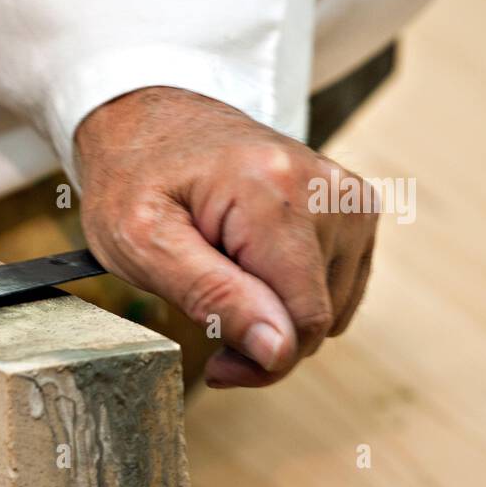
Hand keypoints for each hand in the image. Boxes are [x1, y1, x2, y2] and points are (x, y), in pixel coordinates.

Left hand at [76, 86, 378, 387]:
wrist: (146, 119)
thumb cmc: (133, 179)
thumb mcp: (142, 244)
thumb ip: (213, 297)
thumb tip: (280, 350)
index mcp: (275, 192)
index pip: (304, 318)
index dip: (263, 362)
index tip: (216, 367)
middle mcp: (327, 188)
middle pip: (320, 318)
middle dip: (264, 339)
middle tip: (206, 318)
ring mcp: (346, 195)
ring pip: (333, 308)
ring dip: (277, 317)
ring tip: (222, 281)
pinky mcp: (352, 206)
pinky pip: (338, 287)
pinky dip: (294, 296)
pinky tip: (249, 270)